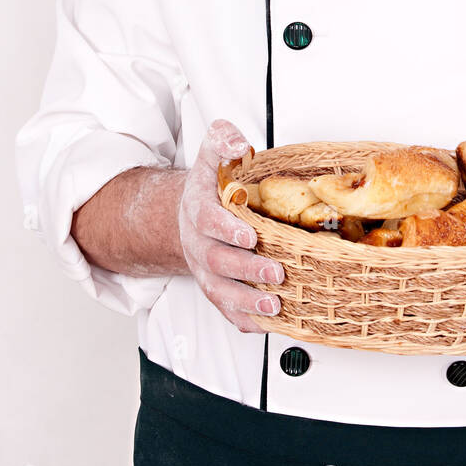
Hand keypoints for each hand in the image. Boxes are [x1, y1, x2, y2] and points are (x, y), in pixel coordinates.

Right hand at [179, 119, 284, 332]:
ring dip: (247, 301)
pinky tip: (269, 325)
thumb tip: (239, 143)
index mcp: (198, 210)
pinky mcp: (217, 290)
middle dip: (246, 269)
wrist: (190, 215)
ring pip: (220, 292)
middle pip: (216, 262)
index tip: (250, 235)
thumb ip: (222, 140)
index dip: (227, 230)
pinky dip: (246, 321)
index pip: (207, 221)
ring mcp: (206, 271)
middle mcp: (198, 245)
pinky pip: (227, 311)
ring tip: (274, 306)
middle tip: (275, 273)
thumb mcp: (211, 155)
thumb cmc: (210, 187)